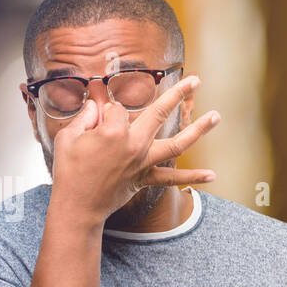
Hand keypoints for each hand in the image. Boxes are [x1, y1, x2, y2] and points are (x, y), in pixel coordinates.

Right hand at [49, 74, 219, 221]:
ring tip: (216, 116)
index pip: (118, 110)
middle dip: (179, 93)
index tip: (97, 123)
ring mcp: (144, 163)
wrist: (78, 206)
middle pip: (160, 112)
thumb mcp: (69, 137)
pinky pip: (172, 178)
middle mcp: (134, 145)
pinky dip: (193, 177)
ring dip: (198, 129)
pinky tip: (212, 175)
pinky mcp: (146, 179)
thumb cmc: (70, 171)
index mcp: (113, 132)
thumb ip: (86, 117)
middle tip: (196, 80)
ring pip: (177, 144)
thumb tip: (97, 107)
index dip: (106, 114)